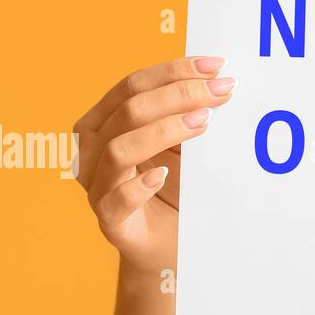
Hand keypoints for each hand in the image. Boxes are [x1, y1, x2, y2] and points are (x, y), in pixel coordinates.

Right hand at [73, 57, 234, 274]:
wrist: (167, 248)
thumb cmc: (174, 192)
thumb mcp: (181, 148)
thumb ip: (186, 116)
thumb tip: (220, 81)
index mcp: (103, 123)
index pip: (132, 86)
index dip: (173, 71)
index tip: (215, 66)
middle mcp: (92, 151)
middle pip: (128, 110)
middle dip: (179, 94)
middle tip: (221, 91)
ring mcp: (97, 187)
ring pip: (119, 148)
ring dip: (164, 131)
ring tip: (204, 122)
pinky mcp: (110, 222)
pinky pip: (116, 201)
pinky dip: (138, 186)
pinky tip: (162, 176)